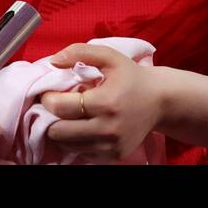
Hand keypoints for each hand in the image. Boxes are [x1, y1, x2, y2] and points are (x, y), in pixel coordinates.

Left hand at [38, 43, 166, 162]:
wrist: (160, 101)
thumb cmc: (131, 76)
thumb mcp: (109, 56)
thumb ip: (80, 51)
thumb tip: (53, 62)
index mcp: (106, 102)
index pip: (61, 107)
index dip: (48, 100)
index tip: (48, 94)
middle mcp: (108, 128)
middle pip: (60, 132)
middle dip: (51, 118)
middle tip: (55, 107)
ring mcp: (112, 146)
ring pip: (68, 146)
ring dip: (61, 132)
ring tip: (67, 117)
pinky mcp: (115, 156)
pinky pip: (82, 153)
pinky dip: (76, 142)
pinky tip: (80, 127)